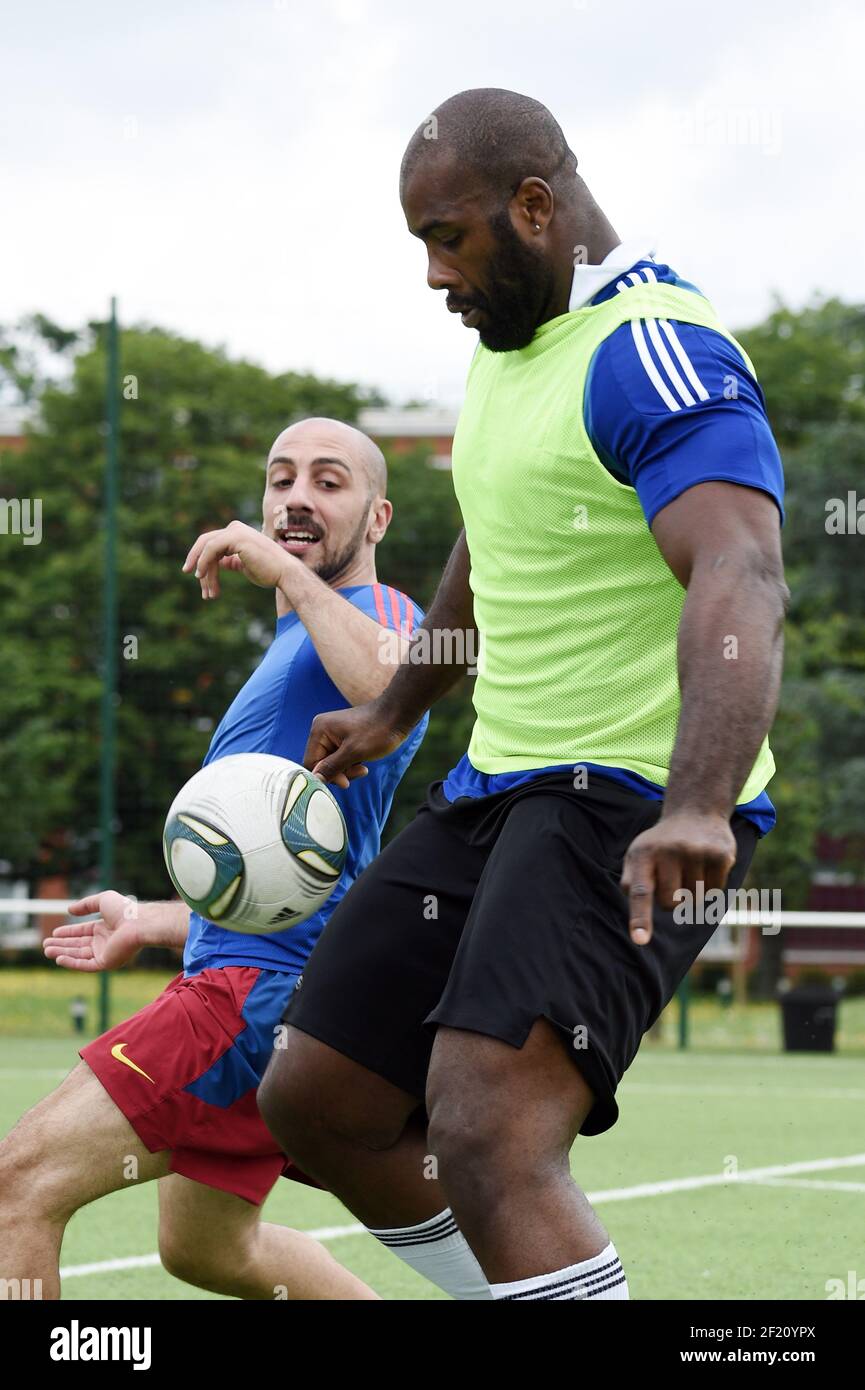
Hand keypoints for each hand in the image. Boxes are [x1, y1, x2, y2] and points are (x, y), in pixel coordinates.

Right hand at [43, 891, 142, 971]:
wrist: (138, 923)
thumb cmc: (124, 910)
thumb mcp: (102, 900)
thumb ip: (85, 904)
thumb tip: (69, 909)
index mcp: (105, 928)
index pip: (83, 932)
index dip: (68, 932)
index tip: (54, 932)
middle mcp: (105, 942)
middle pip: (78, 945)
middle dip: (62, 945)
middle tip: (45, 944)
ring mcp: (105, 953)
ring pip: (79, 956)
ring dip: (63, 953)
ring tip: (47, 951)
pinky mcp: (106, 963)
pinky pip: (85, 965)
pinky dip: (72, 963)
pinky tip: (59, 959)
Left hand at [182, 520, 292, 598]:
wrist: (286, 573)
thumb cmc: (269, 572)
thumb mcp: (243, 565)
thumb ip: (228, 561)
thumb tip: (212, 564)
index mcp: (237, 533)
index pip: (211, 542)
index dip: (200, 557)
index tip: (196, 576)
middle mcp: (235, 528)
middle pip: (205, 542)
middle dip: (196, 560)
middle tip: (191, 576)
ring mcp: (235, 531)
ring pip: (207, 549)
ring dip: (205, 572)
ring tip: (208, 592)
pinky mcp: (236, 537)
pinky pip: (211, 549)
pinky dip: (204, 563)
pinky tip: (203, 576)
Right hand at [304, 701, 411, 789]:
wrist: (398, 717)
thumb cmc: (377, 731)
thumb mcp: (353, 752)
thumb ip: (332, 767)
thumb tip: (315, 780)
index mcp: (320, 730)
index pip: (311, 763)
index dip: (326, 775)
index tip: (345, 782)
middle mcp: (322, 731)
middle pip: (321, 764)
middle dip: (340, 772)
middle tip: (359, 771)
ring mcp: (333, 735)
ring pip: (332, 764)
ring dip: (347, 770)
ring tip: (363, 768)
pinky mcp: (343, 739)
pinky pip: (340, 759)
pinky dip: (351, 764)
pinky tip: (363, 763)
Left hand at [620, 811, 736, 946]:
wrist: (696, 811)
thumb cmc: (661, 843)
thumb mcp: (639, 854)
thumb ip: (630, 880)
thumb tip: (633, 903)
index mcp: (643, 853)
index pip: (640, 891)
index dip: (640, 918)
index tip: (640, 940)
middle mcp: (669, 851)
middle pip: (670, 903)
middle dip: (672, 897)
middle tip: (673, 873)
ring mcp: (696, 852)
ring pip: (694, 900)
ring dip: (692, 890)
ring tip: (689, 864)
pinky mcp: (720, 856)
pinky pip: (715, 893)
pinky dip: (710, 886)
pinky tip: (705, 865)